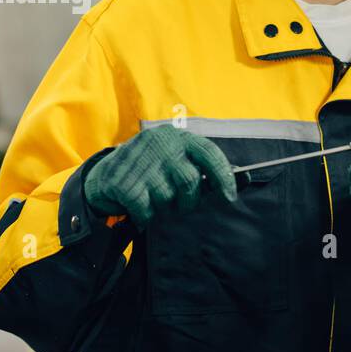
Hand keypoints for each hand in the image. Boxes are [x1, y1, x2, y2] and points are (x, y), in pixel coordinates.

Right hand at [84, 125, 236, 228]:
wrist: (105, 176)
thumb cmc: (152, 170)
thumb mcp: (177, 160)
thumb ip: (205, 169)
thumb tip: (245, 180)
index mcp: (178, 137)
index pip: (209, 153)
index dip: (223, 176)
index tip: (229, 197)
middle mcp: (160, 144)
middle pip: (189, 181)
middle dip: (190, 200)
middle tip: (183, 205)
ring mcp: (140, 161)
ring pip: (168, 197)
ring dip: (165, 207)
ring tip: (155, 199)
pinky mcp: (124, 182)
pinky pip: (147, 209)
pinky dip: (146, 215)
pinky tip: (140, 206)